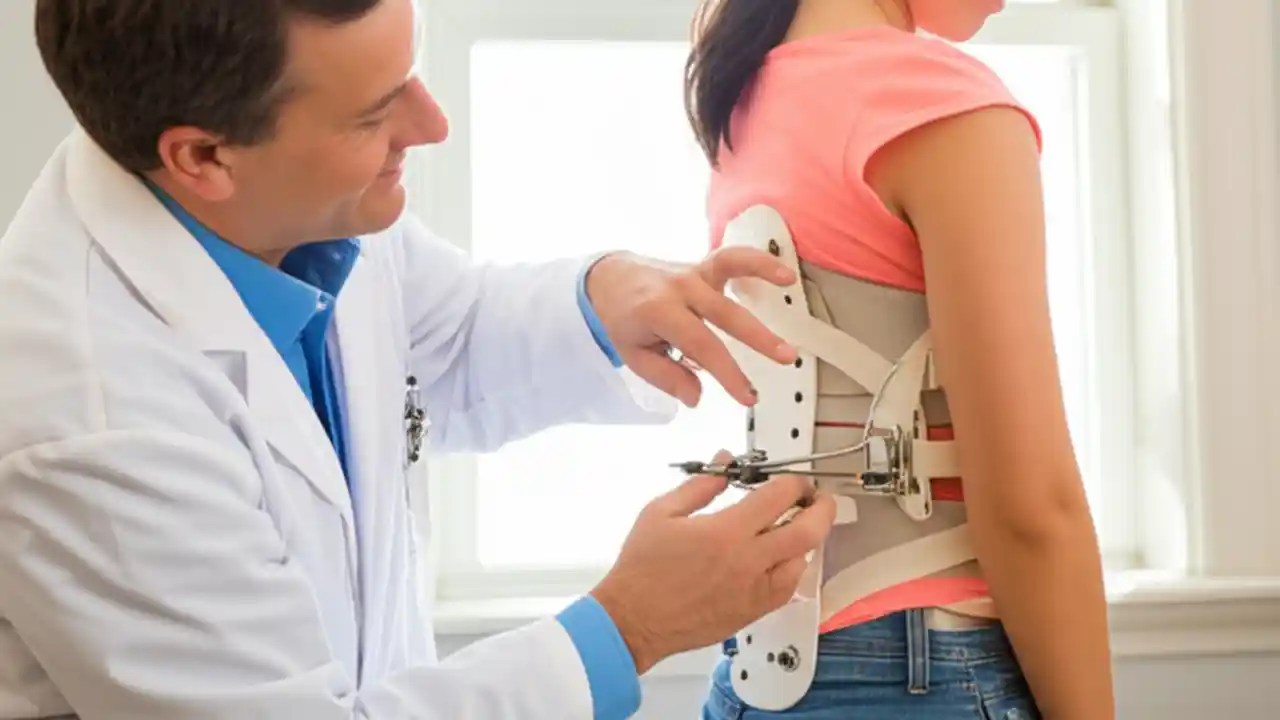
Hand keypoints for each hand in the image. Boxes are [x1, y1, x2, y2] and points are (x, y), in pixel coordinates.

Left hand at [584, 248, 798, 406]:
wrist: (608, 281)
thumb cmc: (624, 320)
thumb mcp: (634, 356)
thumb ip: (666, 377)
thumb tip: (696, 396)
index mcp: (658, 312)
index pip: (701, 345)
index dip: (728, 372)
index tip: (748, 395)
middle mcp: (678, 288)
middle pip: (724, 312)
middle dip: (757, 337)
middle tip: (785, 359)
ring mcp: (692, 273)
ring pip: (730, 269)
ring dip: (762, 276)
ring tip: (790, 283)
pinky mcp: (702, 266)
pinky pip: (731, 256)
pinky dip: (756, 259)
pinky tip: (781, 269)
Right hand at [590, 454, 836, 674]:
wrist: (634, 619)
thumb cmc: (643, 568)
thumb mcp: (662, 512)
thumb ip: (700, 485)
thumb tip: (725, 461)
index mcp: (725, 532)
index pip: (779, 497)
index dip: (793, 481)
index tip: (791, 479)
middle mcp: (748, 561)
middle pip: (808, 530)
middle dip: (822, 507)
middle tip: (817, 498)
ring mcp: (754, 591)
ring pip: (803, 561)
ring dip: (805, 539)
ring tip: (794, 527)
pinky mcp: (753, 612)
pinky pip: (788, 588)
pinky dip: (791, 568)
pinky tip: (779, 559)